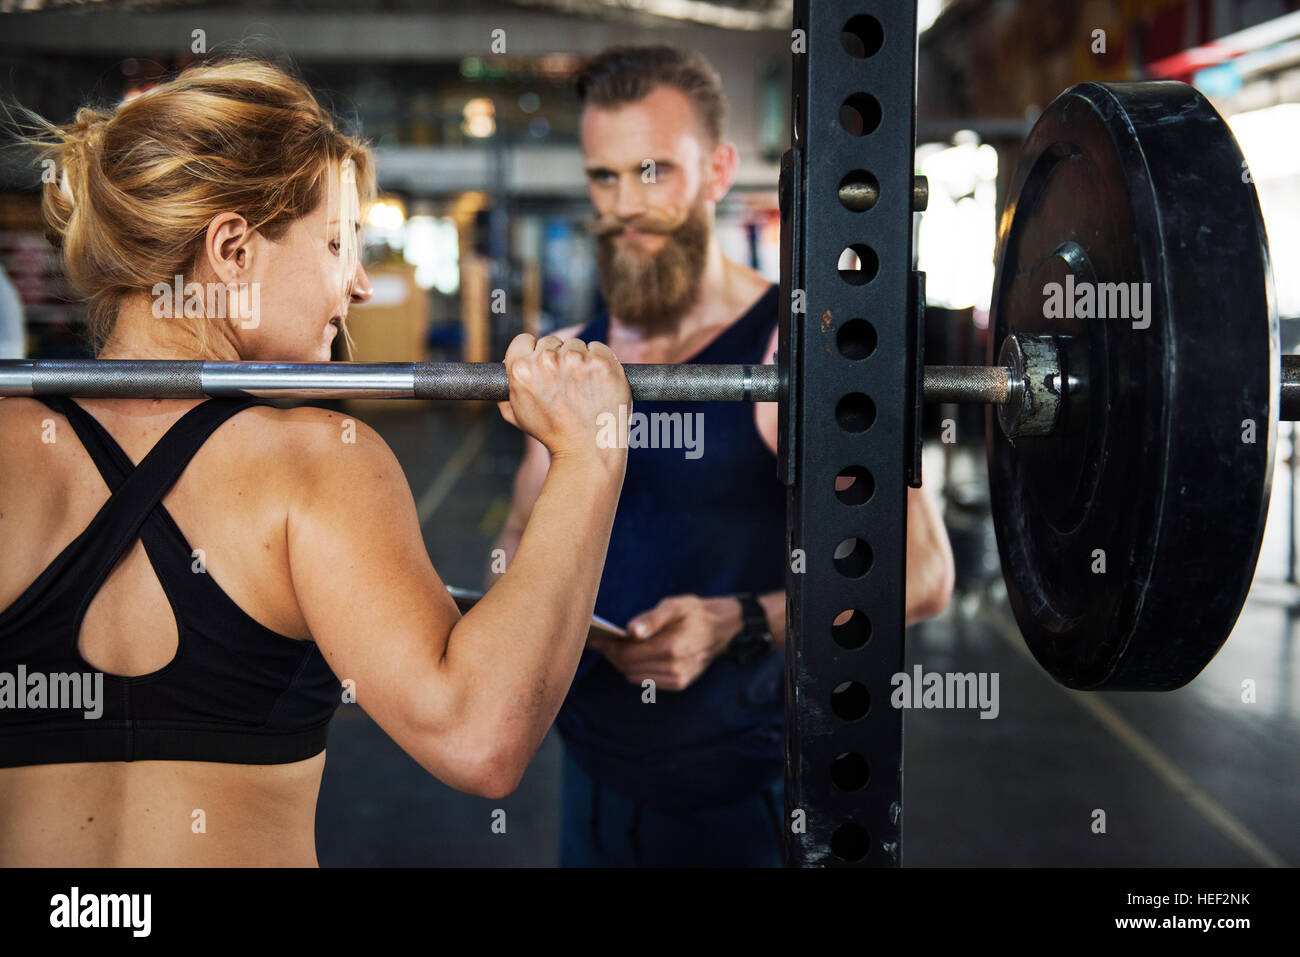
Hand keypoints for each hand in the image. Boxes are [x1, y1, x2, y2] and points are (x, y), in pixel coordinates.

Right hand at [497, 333, 630, 464]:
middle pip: (551, 341)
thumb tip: (505, 369)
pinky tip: (597, 383)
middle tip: (566, 382)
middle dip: (557, 357)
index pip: (524, 340)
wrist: (587, 450)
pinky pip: (598, 348)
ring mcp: (576, 359)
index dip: (532, 352)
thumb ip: (506, 389)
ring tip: (583, 387)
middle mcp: (547, 360)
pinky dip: (599, 361)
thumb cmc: (553, 434)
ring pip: (576, 344)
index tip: (543, 364)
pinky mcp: (601, 362)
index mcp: (521, 369)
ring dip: (579, 359)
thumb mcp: (518, 414)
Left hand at [590, 595, 742, 691]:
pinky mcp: (679, 684)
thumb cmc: (695, 613)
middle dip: (612, 655)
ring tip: (616, 648)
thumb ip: (652, 618)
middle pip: (628, 667)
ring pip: (634, 676)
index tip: (596, 639)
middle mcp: (674, 667)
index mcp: (671, 647)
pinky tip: (634, 656)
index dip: (609, 647)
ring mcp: (677, 678)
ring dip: (622, 663)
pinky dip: (636, 670)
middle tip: (601, 642)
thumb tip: (630, 631)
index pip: (628, 654)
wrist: (722, 629)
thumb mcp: (675, 605)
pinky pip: (646, 681)